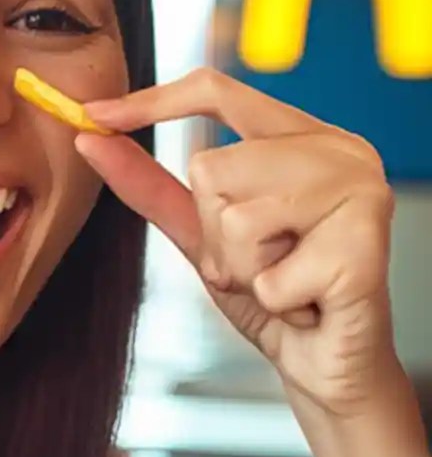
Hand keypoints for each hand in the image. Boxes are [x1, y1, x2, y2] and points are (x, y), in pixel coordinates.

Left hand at [75, 68, 395, 416]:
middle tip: (264, 263)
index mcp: (301, 137)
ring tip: (288, 281)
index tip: (95, 114)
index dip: (151, 100)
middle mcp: (337, 151)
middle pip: (211, 169)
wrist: (330, 364)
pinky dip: (275, 303)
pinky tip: (310, 304)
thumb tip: (90, 137)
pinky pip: (268, 276)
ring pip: (236, 221)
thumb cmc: (276, 295)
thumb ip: (151, 185)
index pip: (216, 91)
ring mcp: (360, 190)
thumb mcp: (201, 235)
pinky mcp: (366, 242)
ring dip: (245, 271)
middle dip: (215, 237)